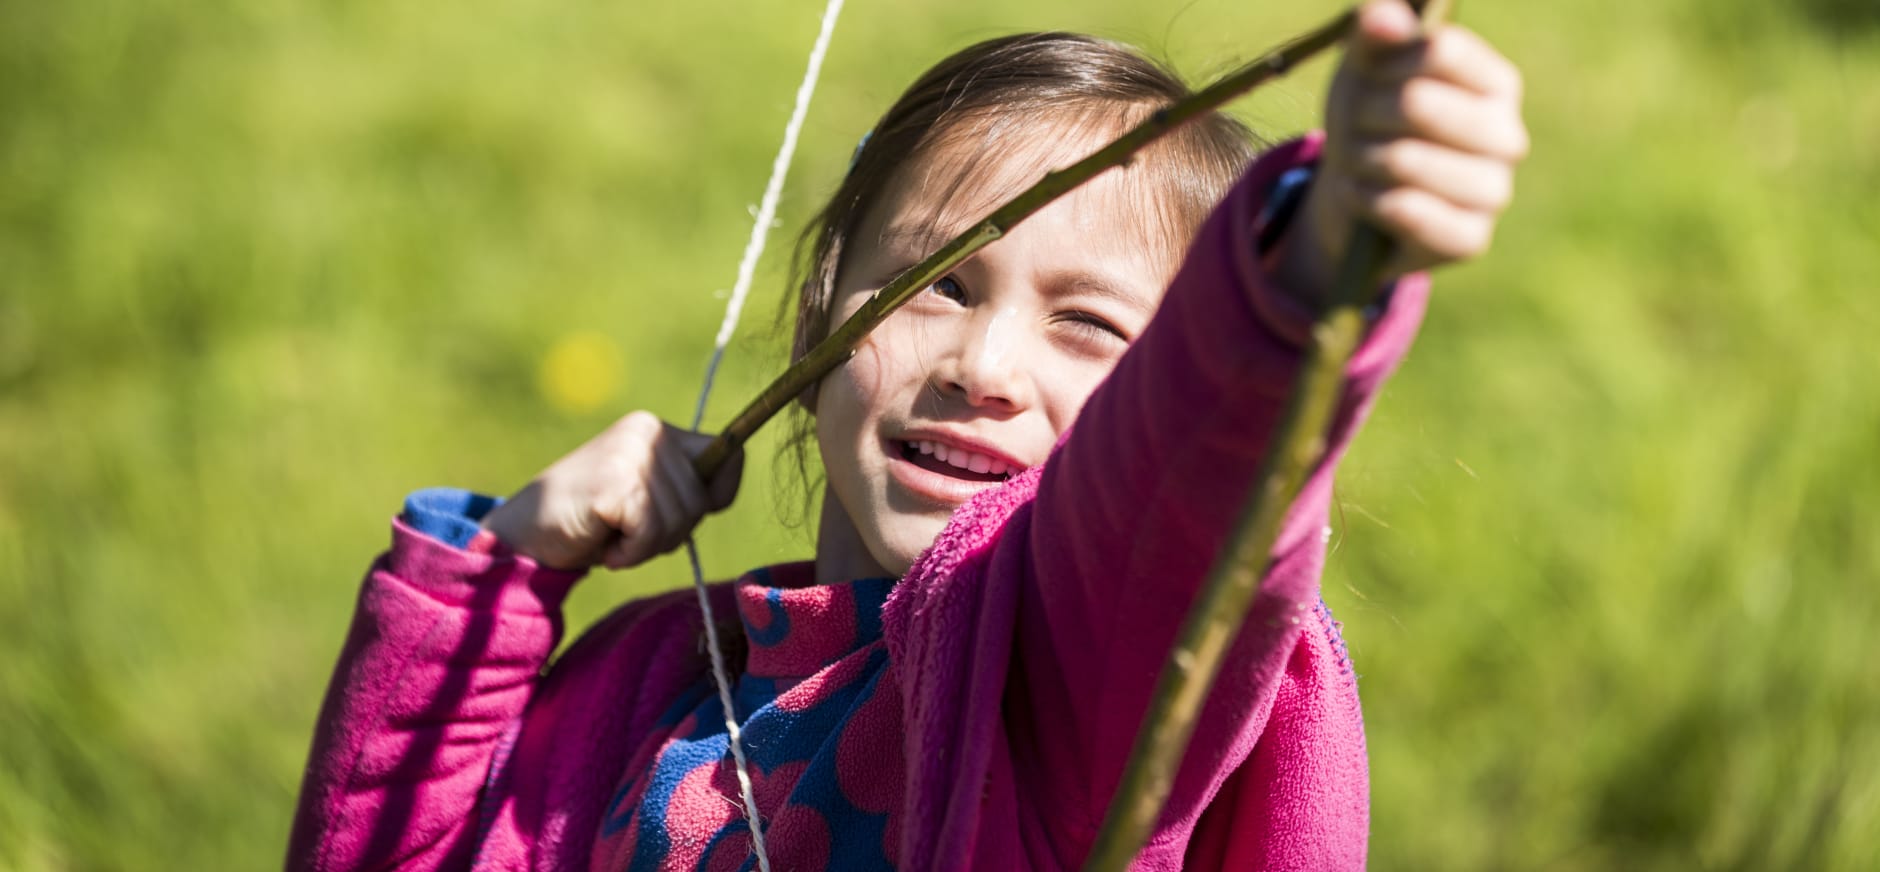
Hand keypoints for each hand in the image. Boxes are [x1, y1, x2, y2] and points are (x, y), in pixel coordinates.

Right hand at [478, 411, 742, 570]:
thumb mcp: (645, 493)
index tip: (678, 514)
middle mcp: (647, 432)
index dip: (715, 495)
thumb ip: (684, 483)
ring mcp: (630, 455)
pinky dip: (630, 553)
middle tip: (627, 531)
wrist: (524, 536)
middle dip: (670, 532)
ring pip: (679, 521)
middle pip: (702, 501)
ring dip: (647, 546)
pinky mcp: (615, 484)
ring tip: (612, 535)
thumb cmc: (589, 521)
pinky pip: (650, 533)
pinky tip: (603, 545)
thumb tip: (730, 472)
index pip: (727, 453)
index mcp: (655, 429)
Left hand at [1274, 0, 1528, 298]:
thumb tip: (1381, 14)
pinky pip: (1403, 210)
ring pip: (1403, 159)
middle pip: (1416, 102)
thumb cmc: (1369, 121)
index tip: (1370, 76)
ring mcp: (1495, 191)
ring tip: (1361, 163)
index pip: (1442, 49)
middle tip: (1359, 126)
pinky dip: (1365, 200)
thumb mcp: (1365, 69)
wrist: (1353, 198)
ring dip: (1359, 159)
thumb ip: (1376, 31)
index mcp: (1496, 84)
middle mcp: (1508, 136)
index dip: (1387, 61)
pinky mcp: (1471, 239)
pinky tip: (1365, 198)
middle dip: (1364, 114)